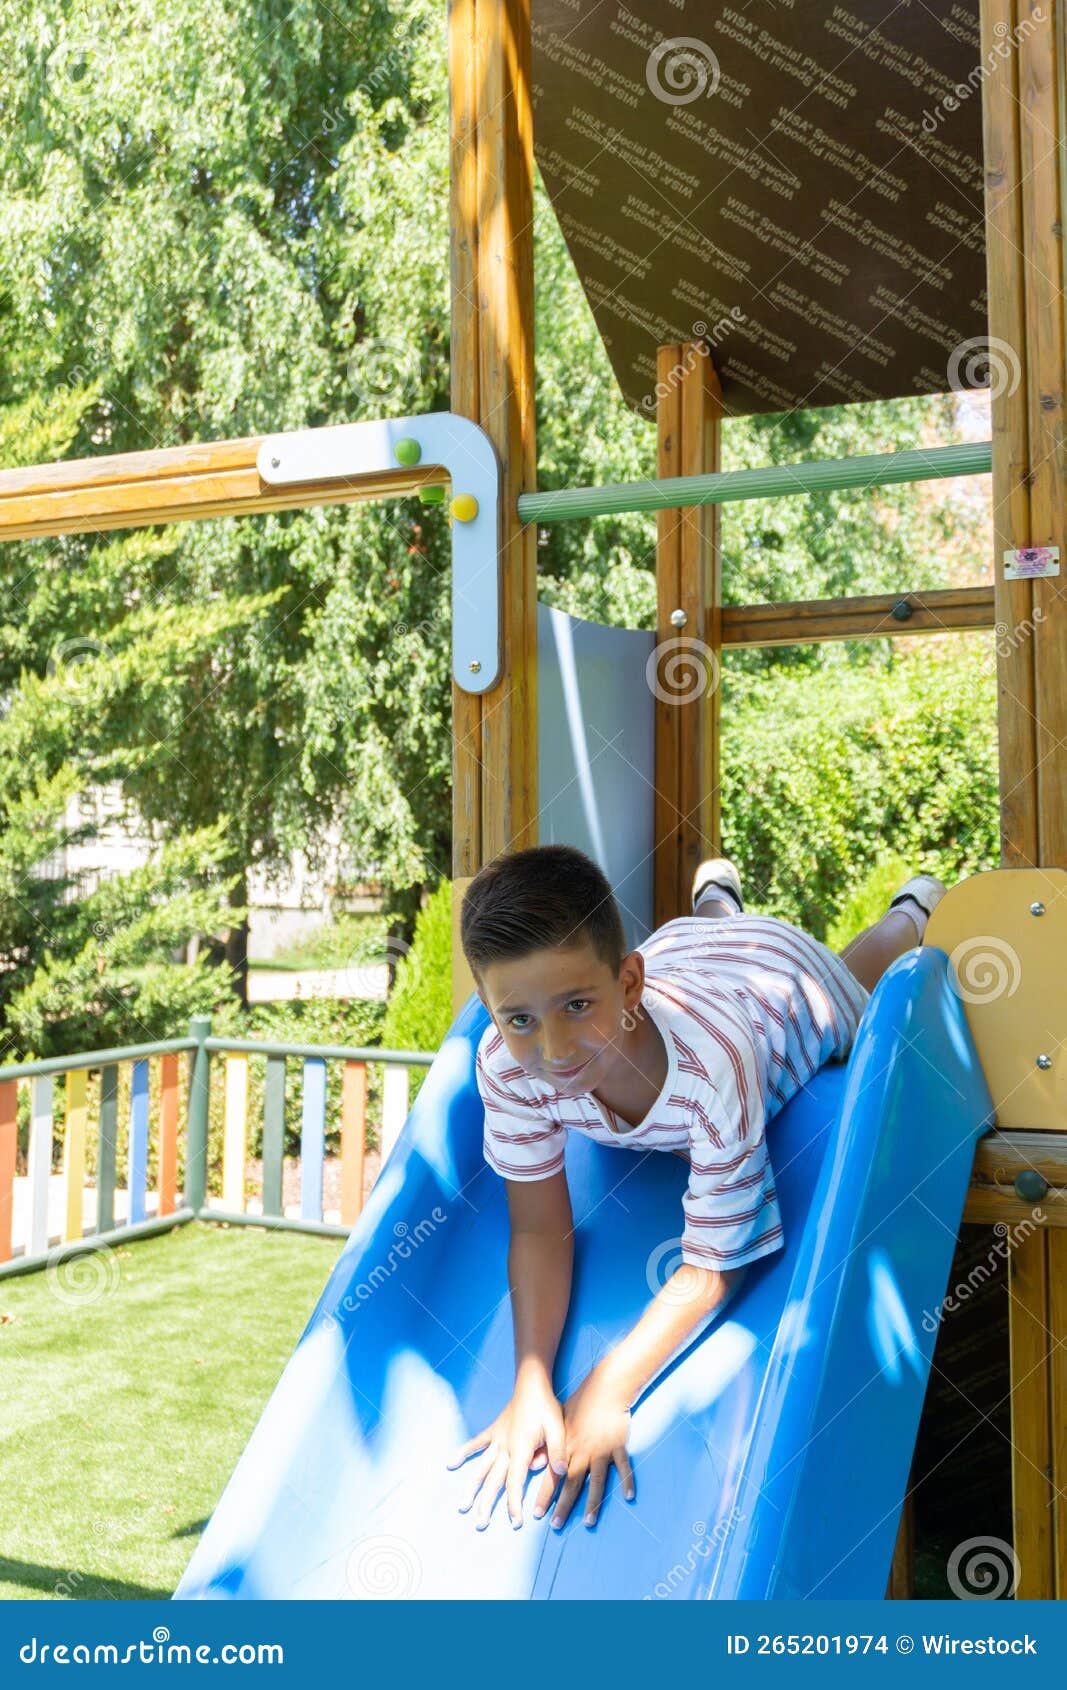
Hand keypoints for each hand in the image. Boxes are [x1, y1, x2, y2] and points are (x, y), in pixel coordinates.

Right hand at [446, 1365, 566, 1528]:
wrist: (532, 1383)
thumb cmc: (546, 1407)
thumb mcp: (558, 1428)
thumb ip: (558, 1451)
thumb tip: (561, 1473)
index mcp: (521, 1449)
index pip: (515, 1483)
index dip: (514, 1504)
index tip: (516, 1522)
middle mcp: (505, 1447)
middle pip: (494, 1481)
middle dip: (487, 1504)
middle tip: (480, 1524)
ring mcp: (497, 1439)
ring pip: (482, 1467)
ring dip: (472, 1487)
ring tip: (462, 1505)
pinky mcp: (493, 1431)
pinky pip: (476, 1443)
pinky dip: (464, 1452)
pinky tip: (451, 1463)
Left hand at [534, 1364, 634, 1528]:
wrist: (605, 1388)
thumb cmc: (582, 1402)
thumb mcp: (560, 1420)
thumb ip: (552, 1442)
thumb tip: (537, 1459)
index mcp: (567, 1446)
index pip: (553, 1475)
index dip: (545, 1495)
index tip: (537, 1514)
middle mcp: (582, 1452)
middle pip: (571, 1484)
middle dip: (562, 1506)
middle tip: (555, 1526)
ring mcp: (601, 1451)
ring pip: (595, 1482)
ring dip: (591, 1503)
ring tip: (587, 1522)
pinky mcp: (618, 1446)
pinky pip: (623, 1468)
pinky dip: (627, 1481)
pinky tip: (629, 1497)